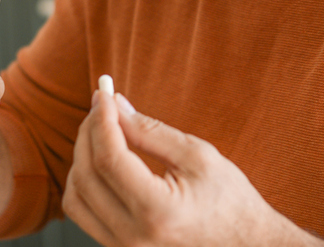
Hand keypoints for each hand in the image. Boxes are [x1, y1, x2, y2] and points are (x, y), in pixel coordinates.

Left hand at [63, 90, 313, 246]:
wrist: (247, 245)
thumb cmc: (231, 200)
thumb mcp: (197, 156)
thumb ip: (150, 131)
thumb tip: (113, 105)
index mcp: (157, 212)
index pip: (110, 158)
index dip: (102, 119)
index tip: (105, 91)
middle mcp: (134, 237)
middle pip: (87, 175)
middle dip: (89, 132)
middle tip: (103, 103)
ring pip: (76, 197)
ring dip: (82, 158)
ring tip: (102, 130)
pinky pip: (85, 213)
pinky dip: (86, 182)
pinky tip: (102, 158)